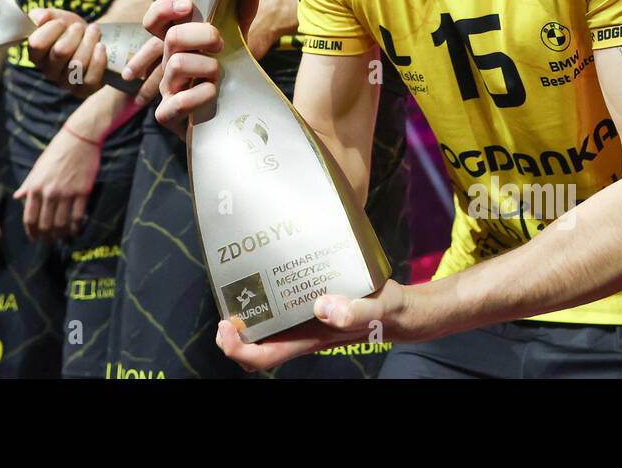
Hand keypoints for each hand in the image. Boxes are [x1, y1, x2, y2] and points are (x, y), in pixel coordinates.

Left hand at [13, 125, 101, 241]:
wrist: (79, 139)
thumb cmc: (56, 152)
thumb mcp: (37, 167)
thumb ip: (28, 185)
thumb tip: (17, 197)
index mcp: (35, 187)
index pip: (30, 218)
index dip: (31, 233)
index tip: (34, 239)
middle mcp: (49, 192)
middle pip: (45, 225)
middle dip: (46, 237)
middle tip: (49, 242)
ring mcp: (67, 193)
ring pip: (61, 224)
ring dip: (61, 235)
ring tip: (62, 238)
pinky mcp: (82, 192)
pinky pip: (78, 216)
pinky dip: (76, 228)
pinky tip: (76, 231)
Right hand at [26, 8, 107, 97]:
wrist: (93, 39)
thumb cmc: (71, 30)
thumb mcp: (56, 17)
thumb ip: (43, 15)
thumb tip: (41, 17)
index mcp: (36, 55)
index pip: (37, 43)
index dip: (51, 29)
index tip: (61, 22)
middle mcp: (48, 72)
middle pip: (60, 52)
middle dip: (74, 34)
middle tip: (80, 27)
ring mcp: (66, 83)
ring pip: (77, 64)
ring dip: (89, 42)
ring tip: (94, 31)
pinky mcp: (84, 90)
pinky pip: (90, 79)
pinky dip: (98, 60)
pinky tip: (101, 46)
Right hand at [135, 0, 259, 133]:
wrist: (228, 125)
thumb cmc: (226, 82)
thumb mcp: (234, 48)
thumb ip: (239, 21)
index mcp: (177, 45)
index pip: (155, 20)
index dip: (164, 8)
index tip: (188, 6)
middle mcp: (167, 63)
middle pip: (172, 37)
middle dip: (202, 35)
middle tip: (220, 44)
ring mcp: (165, 89)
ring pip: (177, 64)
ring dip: (207, 67)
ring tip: (218, 76)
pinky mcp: (168, 114)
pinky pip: (178, 102)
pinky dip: (201, 96)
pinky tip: (212, 95)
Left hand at [214, 280, 408, 371]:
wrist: (397, 308)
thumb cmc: (384, 311)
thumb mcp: (375, 310)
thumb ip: (354, 312)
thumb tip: (324, 308)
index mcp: (308, 339)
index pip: (263, 357)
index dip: (238, 349)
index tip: (225, 327)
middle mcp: (299, 331)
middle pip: (255, 344)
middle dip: (231, 332)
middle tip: (224, 303)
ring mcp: (302, 317)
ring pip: (263, 323)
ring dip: (246, 310)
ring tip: (236, 281)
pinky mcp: (308, 300)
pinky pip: (278, 301)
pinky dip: (265, 291)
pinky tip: (265, 265)